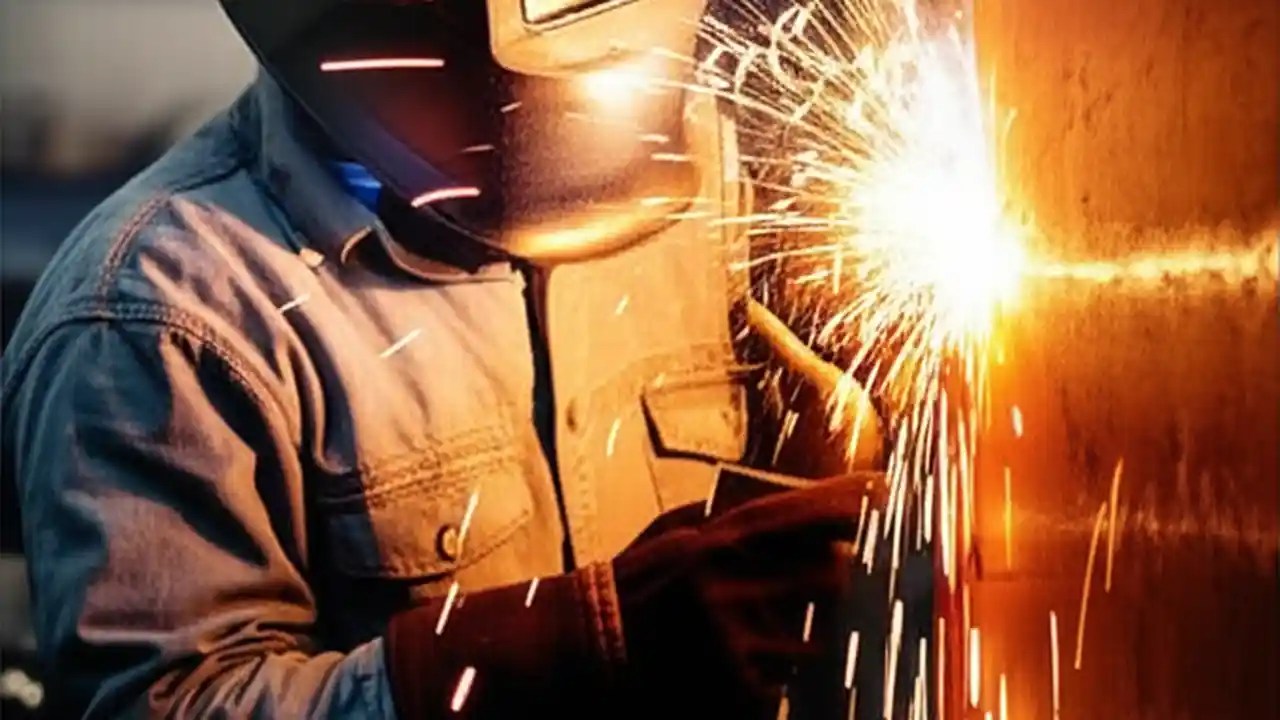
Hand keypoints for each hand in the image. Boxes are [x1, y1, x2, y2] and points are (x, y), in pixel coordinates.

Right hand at [384, 474, 878, 719]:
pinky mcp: (742, 692)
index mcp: (716, 540)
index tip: (888, 489)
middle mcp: (733, 586)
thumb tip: (796, 504)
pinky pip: (794, 682)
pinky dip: (794, 676)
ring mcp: (739, 642)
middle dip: (861, 574)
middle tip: (879, 570)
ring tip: (825, 629)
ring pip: (822, 634)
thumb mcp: (672, 535)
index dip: (854, 499)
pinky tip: (774, 668)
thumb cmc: (630, 587)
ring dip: (830, 633)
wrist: (582, 654)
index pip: (806, 512)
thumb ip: (728, 519)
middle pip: (835, 573)